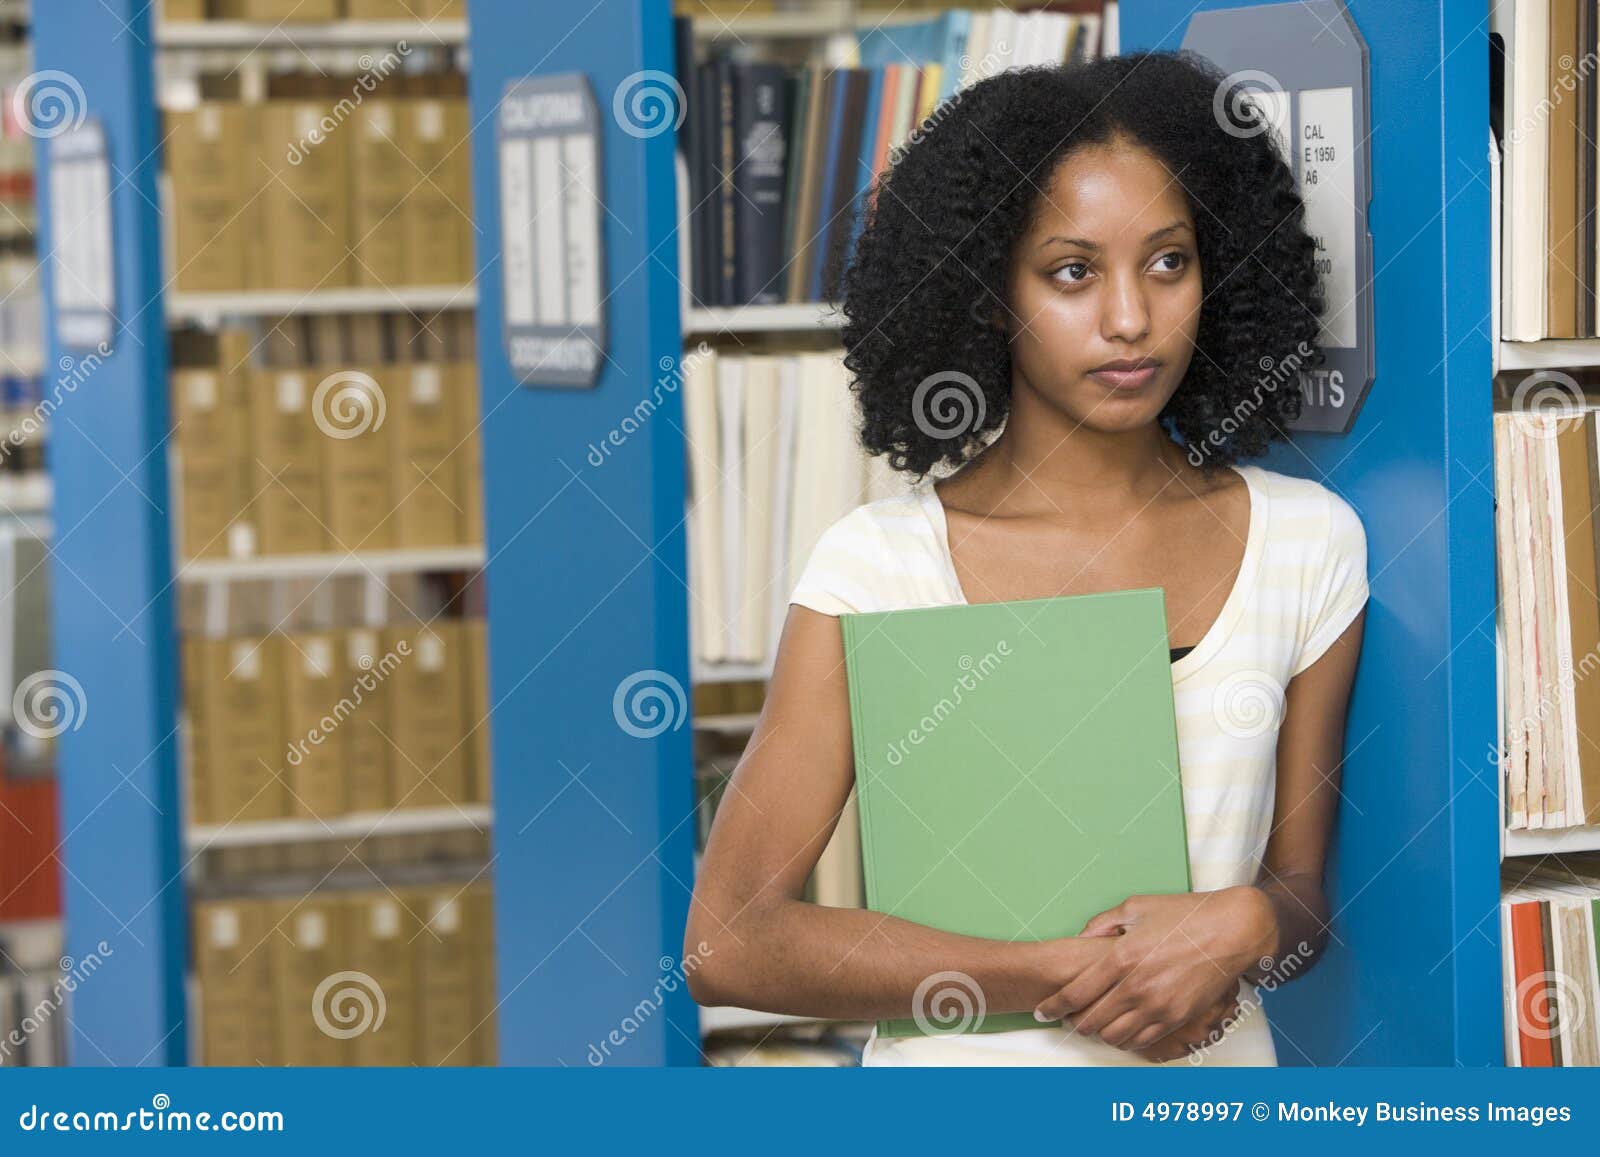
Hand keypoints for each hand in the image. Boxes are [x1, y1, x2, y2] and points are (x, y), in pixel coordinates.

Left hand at [1032, 886, 1275, 1051]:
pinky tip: (1122, 1029)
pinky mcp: (1179, 1018)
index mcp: (1121, 956)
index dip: (1053, 1005)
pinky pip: (1143, 1041)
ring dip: (1098, 1034)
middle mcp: (1137, 986)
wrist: (1233, 930)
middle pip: (1091, 1021)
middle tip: (1066, 1019)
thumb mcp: (1136, 907)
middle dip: (1072, 1023)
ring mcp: (1159, 1005)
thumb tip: (1080, 938)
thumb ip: (1103, 923)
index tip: (1042, 1009)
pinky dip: (1127, 1040)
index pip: (1075, 993)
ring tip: (1093, 1025)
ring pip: (1115, 1036)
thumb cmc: (1184, 914)